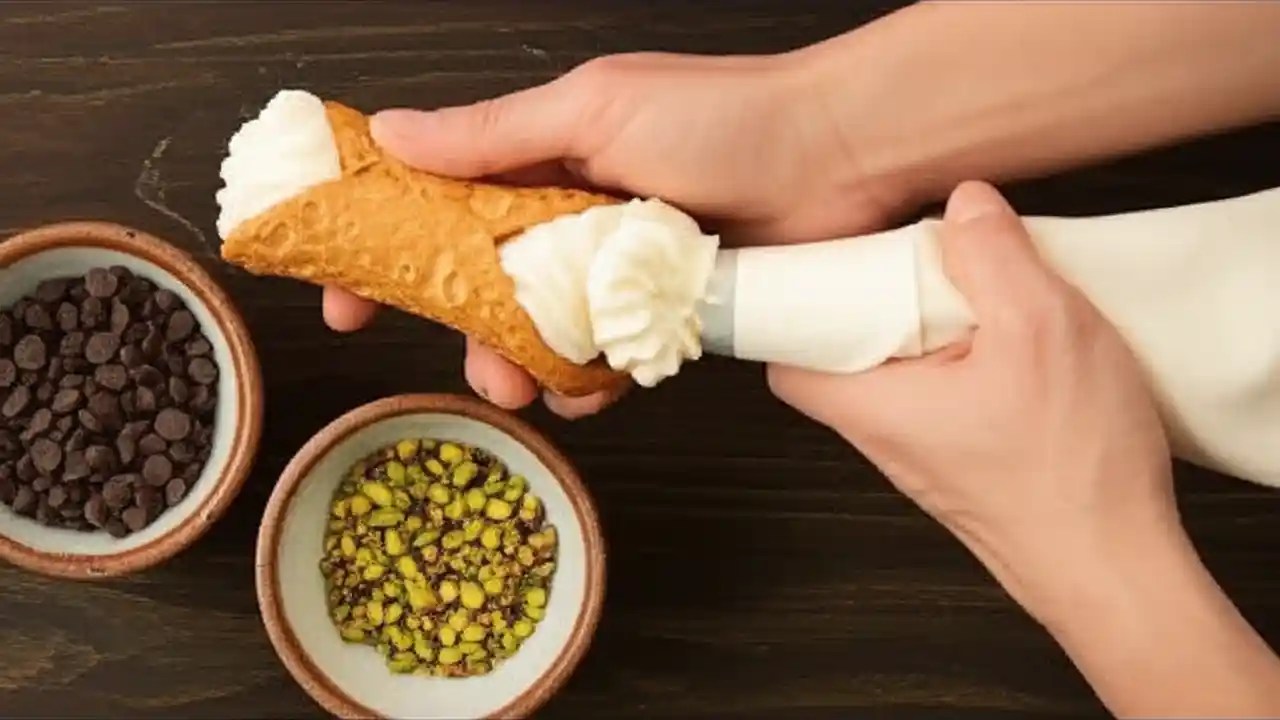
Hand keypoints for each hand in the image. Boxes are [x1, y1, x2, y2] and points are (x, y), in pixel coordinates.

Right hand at [322, 50, 910, 418]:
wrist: (842, 158)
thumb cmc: (728, 116)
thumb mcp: (596, 111)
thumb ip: (494, 135)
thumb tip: (394, 134)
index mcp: (541, 161)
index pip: (439, 206)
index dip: (388, 251)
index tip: (349, 296)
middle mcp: (571, 217)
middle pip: (483, 287)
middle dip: (463, 333)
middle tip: (470, 366)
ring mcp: (616, 270)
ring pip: (541, 333)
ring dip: (525, 366)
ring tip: (529, 385)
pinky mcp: (662, 314)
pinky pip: (609, 360)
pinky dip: (594, 381)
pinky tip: (592, 389)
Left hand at [767, 181, 1177, 623]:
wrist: (1115, 569)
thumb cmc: (1072, 468)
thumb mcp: (1040, 328)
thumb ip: (993, 257)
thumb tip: (963, 205)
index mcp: (872, 403)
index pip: (786, 354)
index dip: (799, 301)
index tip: (825, 257)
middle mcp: (886, 434)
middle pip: (846, 353)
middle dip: (878, 297)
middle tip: (923, 259)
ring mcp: (926, 452)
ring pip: (901, 372)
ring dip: (931, 326)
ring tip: (981, 292)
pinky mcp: (968, 461)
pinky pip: (947, 394)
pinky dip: (969, 357)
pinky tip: (1019, 341)